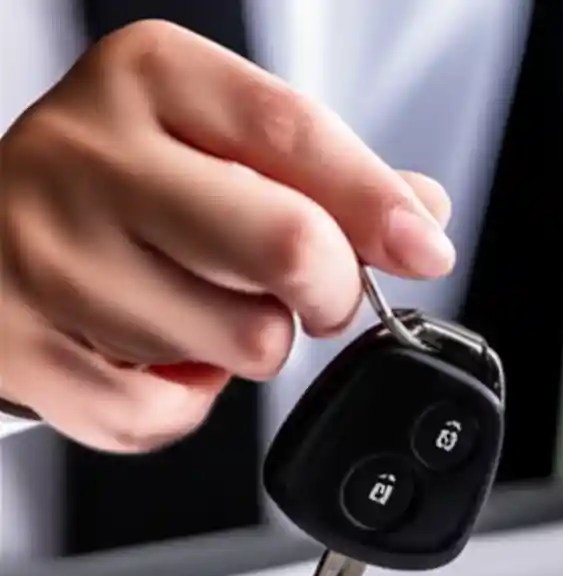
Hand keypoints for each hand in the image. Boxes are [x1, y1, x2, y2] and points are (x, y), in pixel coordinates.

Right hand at [0, 20, 453, 451]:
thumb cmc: (121, 187)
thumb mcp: (217, 141)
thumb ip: (326, 175)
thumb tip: (421, 218)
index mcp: (150, 79)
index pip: (295, 134)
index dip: (378, 205)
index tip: (426, 250)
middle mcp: (87, 154)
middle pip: (286, 245)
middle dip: (329, 289)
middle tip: (314, 292)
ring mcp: (45, 254)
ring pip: (241, 342)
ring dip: (249, 344)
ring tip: (199, 305)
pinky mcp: (19, 347)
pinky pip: (166, 413)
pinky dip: (184, 400)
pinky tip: (155, 351)